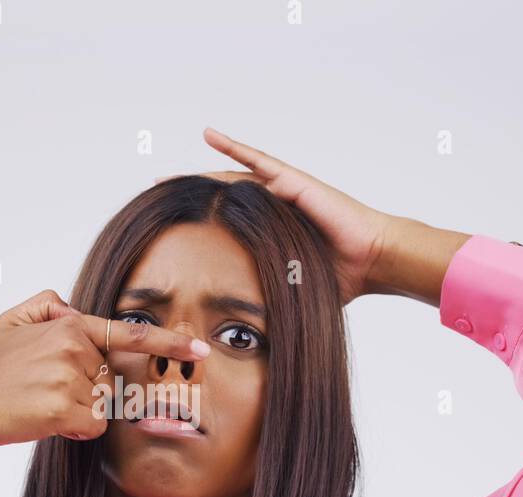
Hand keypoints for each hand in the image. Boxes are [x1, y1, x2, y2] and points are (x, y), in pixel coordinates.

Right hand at [0, 289, 210, 444]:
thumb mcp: (14, 320)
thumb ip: (49, 306)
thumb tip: (76, 311)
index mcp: (69, 325)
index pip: (130, 333)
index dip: (169, 342)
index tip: (200, 348)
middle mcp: (73, 347)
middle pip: (110, 382)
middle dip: (88, 394)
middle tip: (47, 392)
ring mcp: (68, 378)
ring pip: (101, 406)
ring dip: (78, 413)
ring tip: (42, 405)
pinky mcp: (60, 408)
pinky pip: (90, 426)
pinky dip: (72, 430)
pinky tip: (44, 420)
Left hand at [156, 127, 395, 304]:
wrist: (371, 259)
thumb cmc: (339, 278)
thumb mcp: (290, 291)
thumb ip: (269, 302)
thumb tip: (249, 336)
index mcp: (267, 232)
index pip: (222, 225)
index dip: (194, 225)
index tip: (163, 229)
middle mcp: (270, 207)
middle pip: (217, 199)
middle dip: (184, 199)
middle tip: (151, 198)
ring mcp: (279, 190)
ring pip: (228, 180)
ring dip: (195, 178)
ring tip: (162, 177)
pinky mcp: (291, 180)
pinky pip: (257, 161)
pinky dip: (233, 147)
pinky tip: (208, 134)